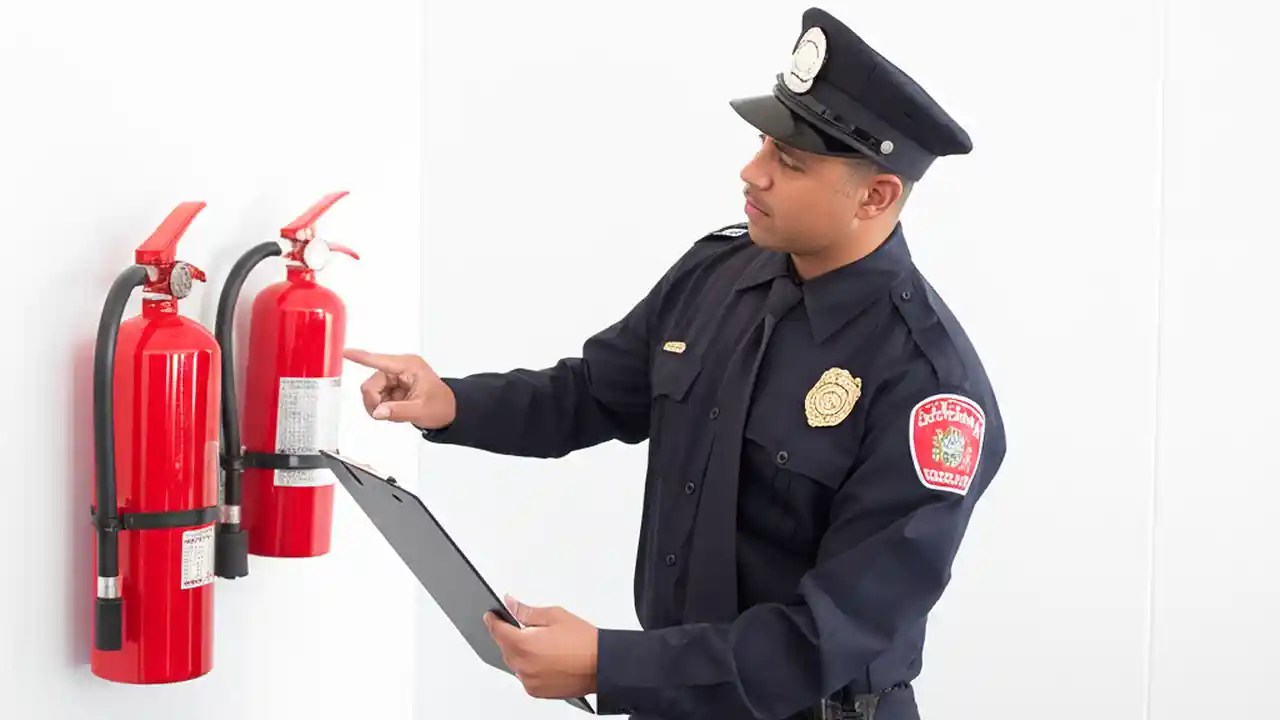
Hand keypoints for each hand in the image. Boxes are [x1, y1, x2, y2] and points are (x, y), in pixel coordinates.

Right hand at [342, 348, 456, 428]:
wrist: (448, 411)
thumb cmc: (441, 405)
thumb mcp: (421, 410)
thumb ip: (398, 411)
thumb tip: (379, 411)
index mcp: (408, 366)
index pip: (379, 361)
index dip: (360, 357)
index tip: (344, 352)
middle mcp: (399, 368)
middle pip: (370, 384)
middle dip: (375, 402)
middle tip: (389, 412)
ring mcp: (394, 377)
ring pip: (370, 392)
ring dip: (378, 405)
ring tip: (395, 411)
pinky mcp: (391, 385)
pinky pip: (375, 397)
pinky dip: (382, 407)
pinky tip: (395, 409)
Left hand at [484, 595, 597, 698]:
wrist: (602, 665)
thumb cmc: (583, 642)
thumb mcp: (554, 615)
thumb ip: (526, 610)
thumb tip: (510, 604)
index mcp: (524, 644)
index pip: (497, 631)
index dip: (492, 621)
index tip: (490, 616)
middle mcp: (523, 666)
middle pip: (504, 648)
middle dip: (510, 636)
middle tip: (527, 629)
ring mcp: (529, 681)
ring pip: (514, 663)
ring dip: (520, 653)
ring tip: (542, 645)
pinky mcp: (537, 691)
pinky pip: (524, 676)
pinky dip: (528, 667)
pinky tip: (545, 658)